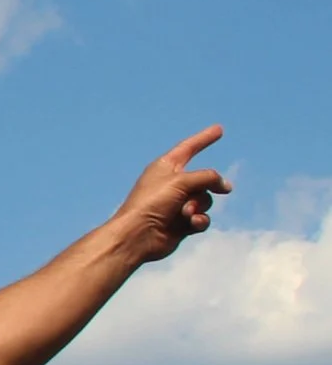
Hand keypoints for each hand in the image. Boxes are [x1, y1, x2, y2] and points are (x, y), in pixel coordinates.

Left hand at [111, 126, 228, 263]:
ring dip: (198, 206)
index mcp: (165, 166)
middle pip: (204, 179)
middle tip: (197, 195)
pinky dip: (199, 220)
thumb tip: (226, 186)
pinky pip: (202, 218)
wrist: (138, 235)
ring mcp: (177, 203)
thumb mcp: (181, 181)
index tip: (219, 129)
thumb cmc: (153, 202)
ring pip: (205, 200)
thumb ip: (208, 177)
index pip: (188, 148)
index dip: (204, 138)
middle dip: (206, 187)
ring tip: (183, 212)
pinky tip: (190, 223)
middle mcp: (171, 183)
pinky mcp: (181, 222)